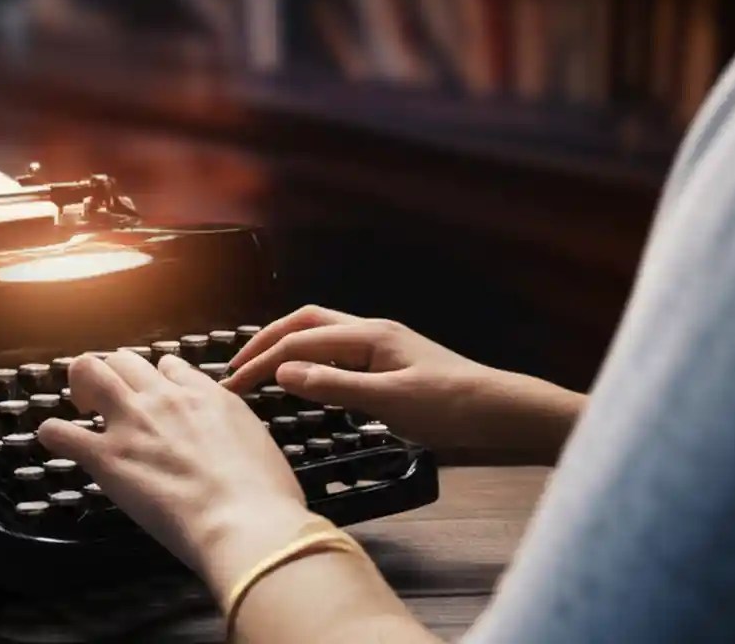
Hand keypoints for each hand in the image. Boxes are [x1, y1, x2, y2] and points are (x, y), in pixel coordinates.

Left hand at [37, 351, 320, 597]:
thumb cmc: (264, 495)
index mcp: (205, 395)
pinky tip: (55, 439)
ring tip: (81, 404)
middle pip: (125, 360)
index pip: (169, 366)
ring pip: (90, 372)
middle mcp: (164, 398)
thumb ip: (235, 431)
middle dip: (115, 373)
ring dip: (80, 383)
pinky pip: (61, 432)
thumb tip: (232, 444)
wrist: (244, 520)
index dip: (157, 378)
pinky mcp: (106, 456)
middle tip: (112, 398)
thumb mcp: (260, 443)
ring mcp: (132, 422)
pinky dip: (52, 433)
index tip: (155, 393)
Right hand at [223, 306, 584, 463]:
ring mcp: (383, 344)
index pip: (299, 343)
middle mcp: (372, 332)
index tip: (233, 386)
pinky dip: (310, 359)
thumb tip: (282, 373)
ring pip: (322, 333)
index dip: (261, 363)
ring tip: (262, 367)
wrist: (501, 412)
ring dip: (288, 346)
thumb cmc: (452, 407)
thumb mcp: (389, 402)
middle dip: (267, 341)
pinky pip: (338, 350)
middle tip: (237, 367)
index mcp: (368, 336)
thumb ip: (333, 386)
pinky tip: (306, 379)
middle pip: (305, 323)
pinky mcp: (391, 361)